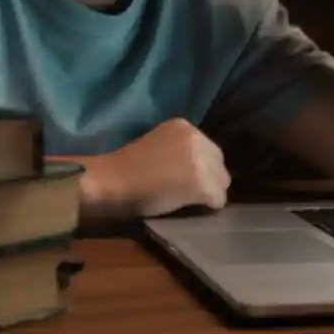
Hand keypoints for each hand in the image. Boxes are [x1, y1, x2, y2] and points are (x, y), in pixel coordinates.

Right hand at [81, 118, 230, 218]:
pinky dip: (206, 207)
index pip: (209, 149)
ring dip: (207, 193)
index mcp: (184, 125)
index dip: (199, 168)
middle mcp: (197, 138)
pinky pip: (218, 200)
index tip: (182, 178)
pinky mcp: (202, 183)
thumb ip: (180, 150)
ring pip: (222, 182)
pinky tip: (185, 206)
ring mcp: (201, 161)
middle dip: (208, 179)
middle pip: (219, 164)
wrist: (111, 182)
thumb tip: (200, 168)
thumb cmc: (125, 168)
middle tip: (186, 192)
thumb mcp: (159, 145)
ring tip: (184, 200)